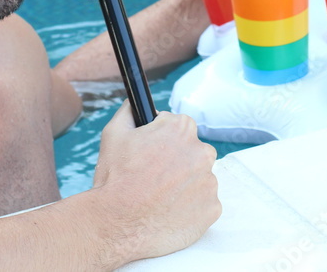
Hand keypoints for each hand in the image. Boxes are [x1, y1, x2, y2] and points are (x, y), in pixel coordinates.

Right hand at [92, 102, 220, 261]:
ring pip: (198, 178)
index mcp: (182, 128)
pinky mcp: (213, 208)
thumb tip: (136, 102)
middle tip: (153, 178)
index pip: (179, 127)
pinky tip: (168, 212)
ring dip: (184, 185)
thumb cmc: (115, 178)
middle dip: (177, 162)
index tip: (151, 154)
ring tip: (158, 198)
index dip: (162, 140)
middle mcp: (202, 151)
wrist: (118, 225)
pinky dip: (190, 208)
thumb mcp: (114, 134)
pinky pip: (204, 204)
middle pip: (192, 152)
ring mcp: (210, 182)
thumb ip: (129, 111)